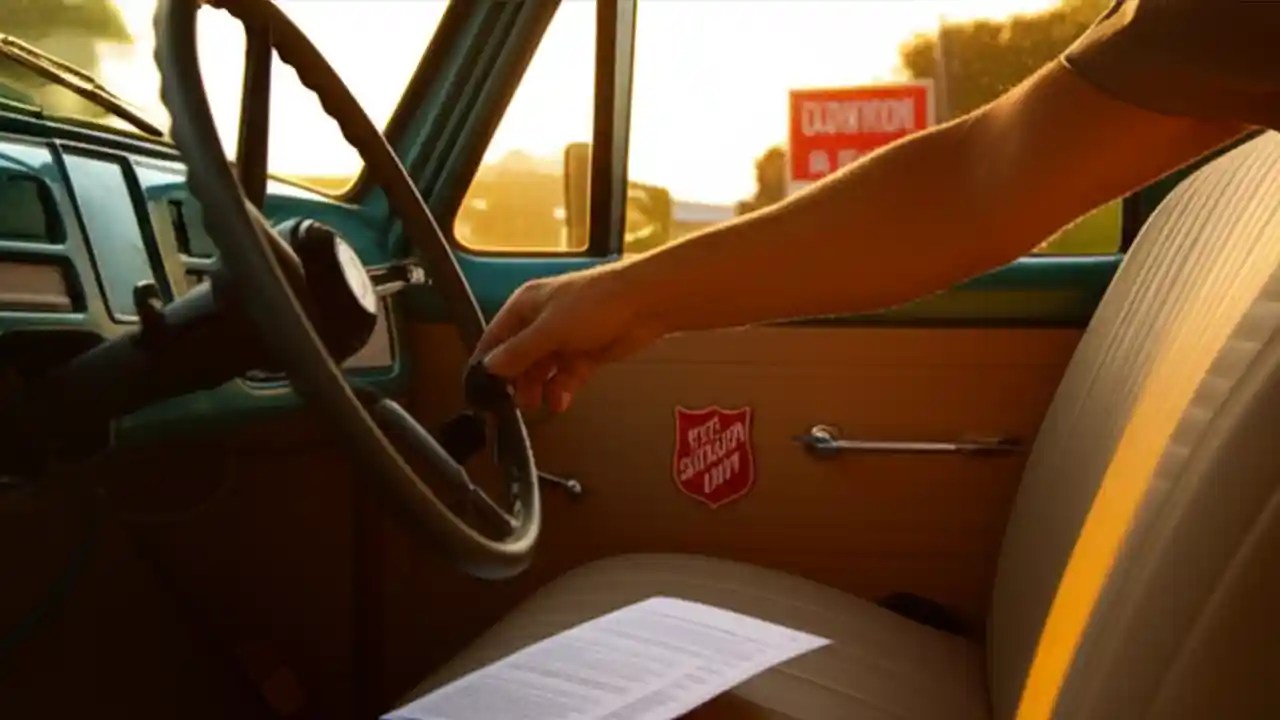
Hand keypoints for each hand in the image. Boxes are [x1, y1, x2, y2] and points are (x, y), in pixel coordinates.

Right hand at [474, 263, 664, 412]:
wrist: (644, 304)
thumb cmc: (592, 306)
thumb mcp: (549, 330)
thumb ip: (519, 352)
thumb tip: (488, 368)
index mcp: (525, 306)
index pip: (496, 338)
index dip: (488, 364)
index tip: (481, 392)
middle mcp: (541, 322)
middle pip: (519, 358)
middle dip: (517, 381)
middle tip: (517, 404)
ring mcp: (564, 338)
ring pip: (542, 369)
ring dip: (539, 388)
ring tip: (539, 405)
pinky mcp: (586, 353)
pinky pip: (566, 376)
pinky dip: (561, 389)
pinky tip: (559, 403)